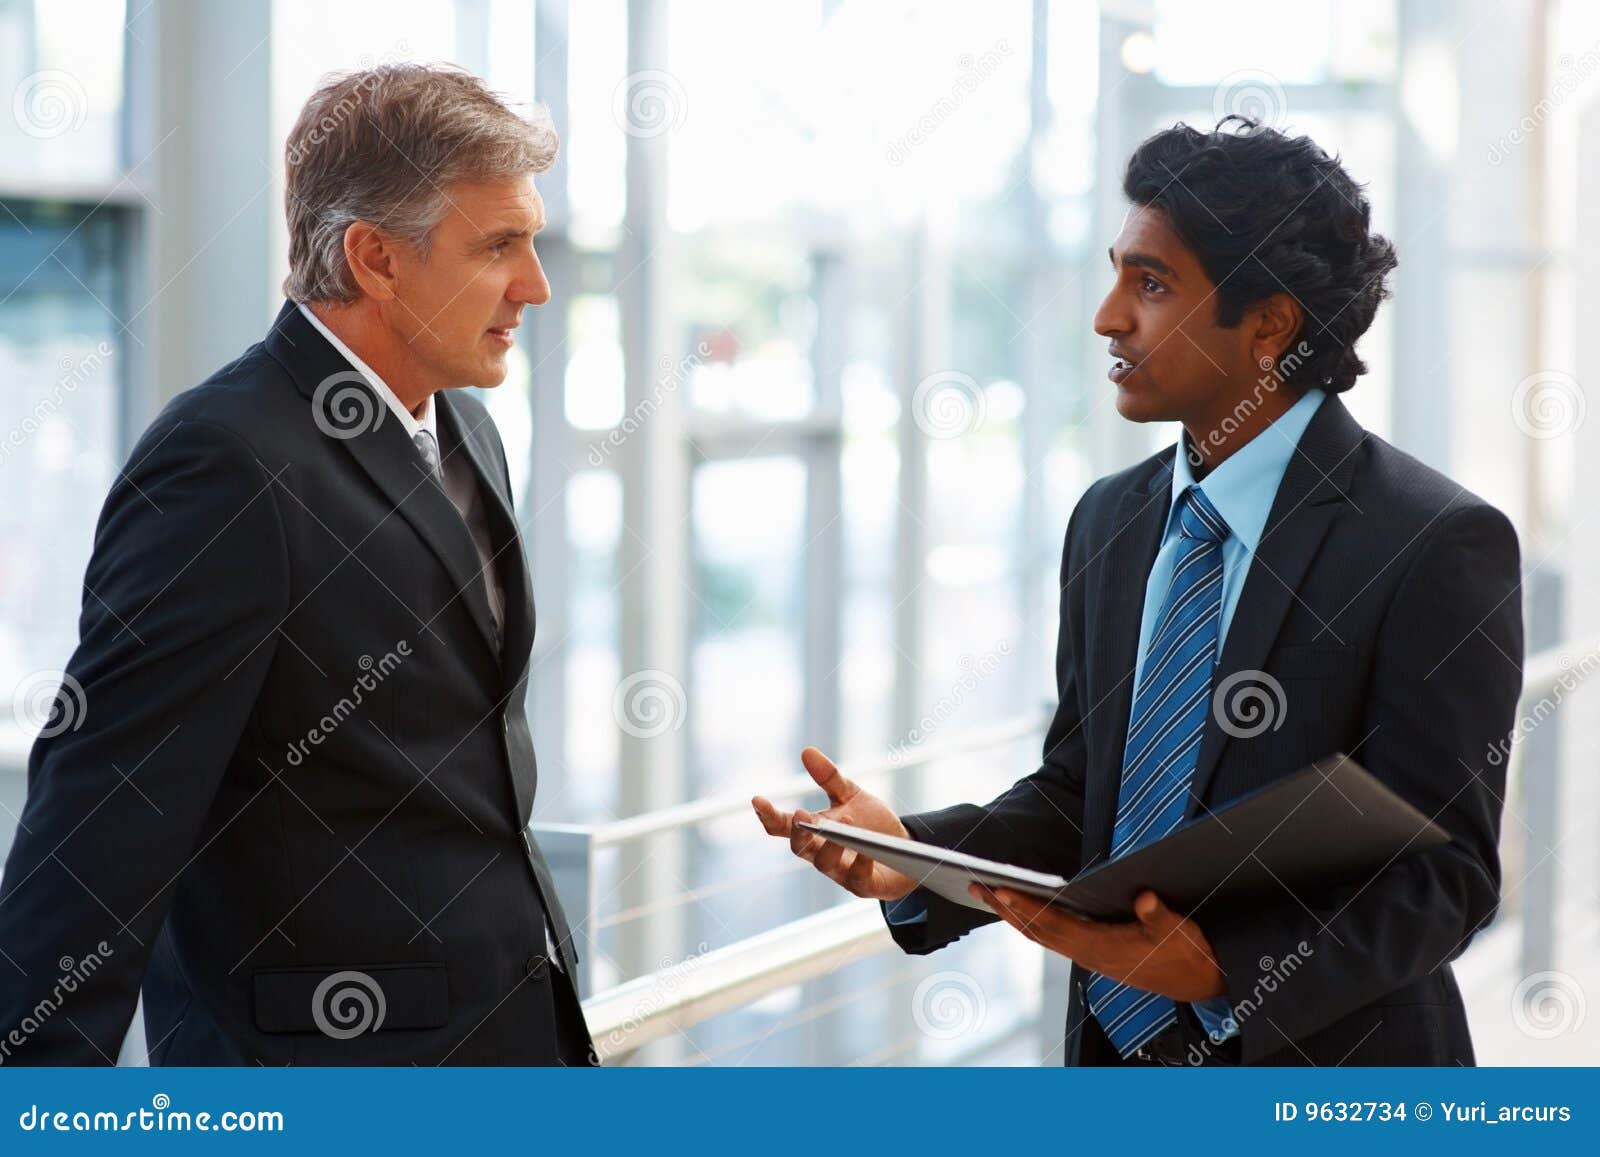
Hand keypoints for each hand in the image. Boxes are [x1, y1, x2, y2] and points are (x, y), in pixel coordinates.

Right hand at [752, 747, 918, 900]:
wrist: (905, 849)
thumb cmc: (871, 824)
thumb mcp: (852, 795)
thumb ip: (829, 778)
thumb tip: (806, 751)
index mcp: (813, 831)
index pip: (782, 826)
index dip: (768, 815)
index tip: (757, 800)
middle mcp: (820, 853)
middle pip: (798, 847)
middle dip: (797, 832)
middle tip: (800, 815)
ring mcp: (840, 871)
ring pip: (824, 864)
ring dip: (831, 845)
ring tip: (844, 821)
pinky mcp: (863, 885)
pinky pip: (857, 878)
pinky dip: (859, 863)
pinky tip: (866, 850)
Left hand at [971, 884, 1226, 1002]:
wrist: (1198, 981)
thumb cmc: (1188, 952)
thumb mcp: (1179, 930)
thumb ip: (1159, 916)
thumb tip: (1144, 897)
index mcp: (1103, 947)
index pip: (1054, 924)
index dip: (1026, 906)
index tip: (1000, 889)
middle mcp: (1088, 953)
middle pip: (1035, 929)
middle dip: (1004, 907)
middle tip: (974, 885)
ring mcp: (1088, 955)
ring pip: (1039, 934)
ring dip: (1011, 914)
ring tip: (985, 893)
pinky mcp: (1092, 952)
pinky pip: (1051, 936)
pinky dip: (1030, 920)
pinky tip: (1018, 909)